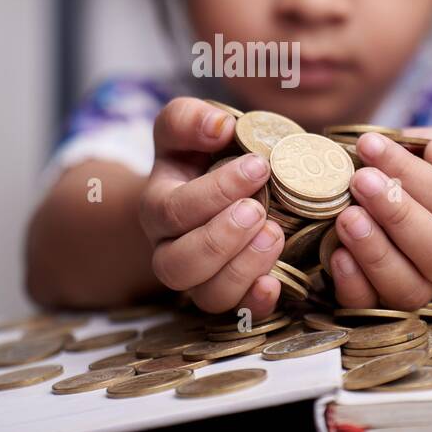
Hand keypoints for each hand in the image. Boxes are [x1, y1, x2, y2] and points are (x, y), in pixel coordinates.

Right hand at [138, 97, 283, 316]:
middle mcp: (170, 249)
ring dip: (241, 269)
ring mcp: (199, 277)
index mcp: (157, 206)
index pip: (174, 210)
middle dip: (220, 239)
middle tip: (257, 210)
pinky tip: (274, 281)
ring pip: (206, 295)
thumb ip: (189, 118)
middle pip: (179, 265)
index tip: (258, 166)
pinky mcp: (229, 293)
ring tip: (273, 235)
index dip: (216, 192)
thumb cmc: (196, 155)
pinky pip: (237, 313)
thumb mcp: (183, 127)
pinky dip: (255, 302)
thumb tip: (218, 126)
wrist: (200, 187)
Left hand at [329, 127, 431, 309]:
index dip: (411, 173)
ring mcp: (421, 289)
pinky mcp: (383, 305)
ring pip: (407, 286)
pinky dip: (354, 284)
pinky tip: (337, 254)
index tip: (371, 144)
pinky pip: (370, 307)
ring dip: (375, 252)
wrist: (423, 212)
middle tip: (361, 181)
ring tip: (347, 217)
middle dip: (396, 214)